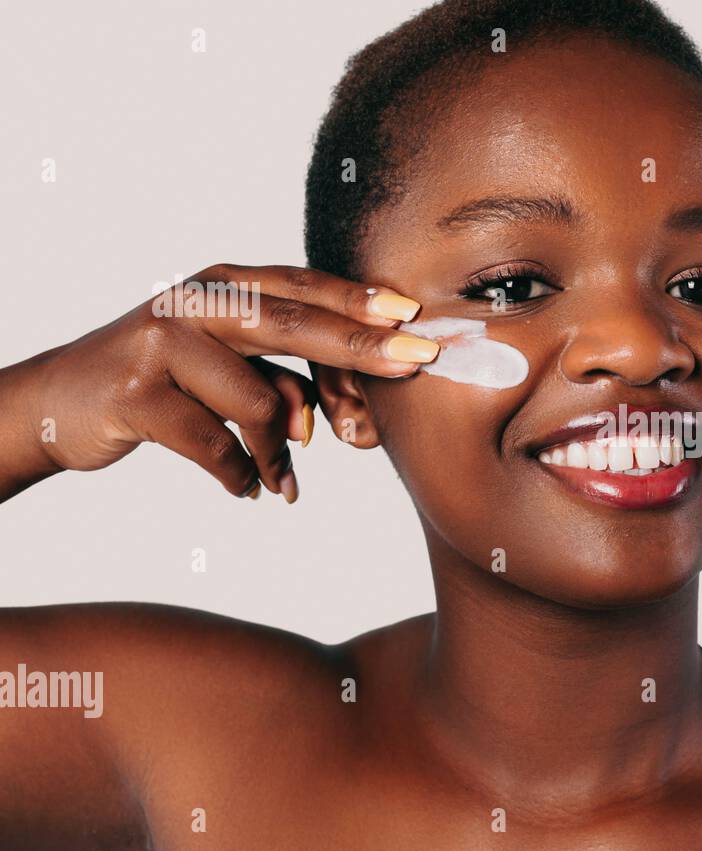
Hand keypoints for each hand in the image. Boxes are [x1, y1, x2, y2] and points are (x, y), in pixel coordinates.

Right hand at [16, 264, 438, 499]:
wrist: (58, 403)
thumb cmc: (161, 382)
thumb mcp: (222, 367)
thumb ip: (277, 379)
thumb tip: (326, 427)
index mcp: (221, 286)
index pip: (302, 287)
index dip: (360, 302)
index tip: (415, 317)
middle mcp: (193, 303)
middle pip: (294, 325)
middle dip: (363, 348)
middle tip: (418, 364)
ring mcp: (160, 344)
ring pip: (259, 400)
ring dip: (281, 453)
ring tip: (283, 479)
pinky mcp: (136, 395)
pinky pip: (216, 445)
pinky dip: (240, 474)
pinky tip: (245, 488)